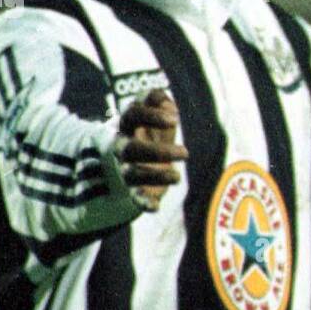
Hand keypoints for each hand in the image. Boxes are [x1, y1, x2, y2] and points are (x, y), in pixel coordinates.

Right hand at [116, 89, 186, 210]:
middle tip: (186, 153)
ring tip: (177, 177)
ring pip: (133, 175)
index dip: (152, 115)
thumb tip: (170, 105)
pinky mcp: (133, 188)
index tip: (176, 119)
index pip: (134, 114)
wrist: (130, 161)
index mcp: (129, 123)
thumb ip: (160, 103)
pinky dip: (143, 202)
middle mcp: (123, 145)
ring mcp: (126, 168)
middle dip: (159, 152)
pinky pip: (134, 197)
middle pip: (133, 149)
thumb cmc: (150, 132)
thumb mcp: (155, 114)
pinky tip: (154, 206)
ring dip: (156, 177)